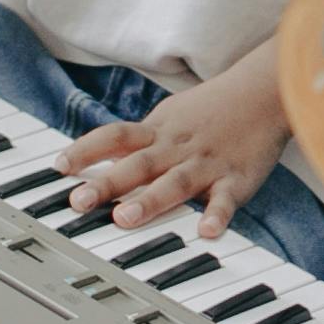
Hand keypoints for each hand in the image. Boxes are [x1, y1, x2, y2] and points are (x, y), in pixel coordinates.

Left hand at [59, 54, 290, 240]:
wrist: (264, 91)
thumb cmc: (212, 109)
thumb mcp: (169, 117)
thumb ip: (137, 140)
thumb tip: (95, 155)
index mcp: (159, 132)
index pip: (114, 136)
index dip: (86, 150)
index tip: (59, 166)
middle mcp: (177, 147)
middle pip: (138, 164)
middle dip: (107, 184)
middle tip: (78, 202)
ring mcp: (205, 163)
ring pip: (174, 182)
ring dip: (149, 200)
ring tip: (125, 218)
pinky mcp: (236, 178)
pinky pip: (225, 199)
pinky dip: (217, 215)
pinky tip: (207, 232)